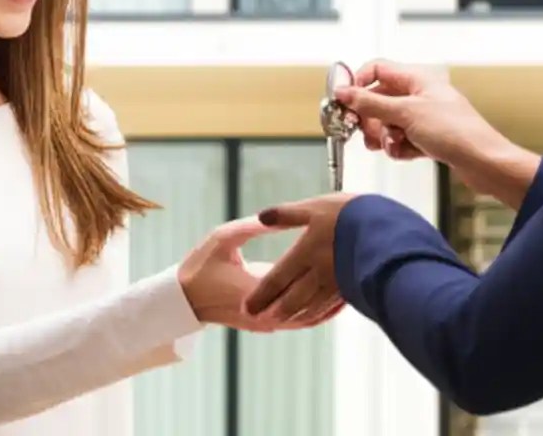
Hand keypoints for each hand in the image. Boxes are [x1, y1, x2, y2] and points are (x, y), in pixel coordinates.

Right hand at [177, 217, 341, 331]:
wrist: (186, 299)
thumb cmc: (201, 266)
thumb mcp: (222, 239)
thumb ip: (250, 227)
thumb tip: (274, 216)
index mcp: (253, 288)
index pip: (294, 280)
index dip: (320, 266)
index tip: (340, 249)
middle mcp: (264, 311)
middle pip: (310, 303)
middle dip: (333, 286)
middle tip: (357, 266)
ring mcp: (267, 323)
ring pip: (309, 316)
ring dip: (331, 302)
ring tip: (354, 285)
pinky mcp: (268, 325)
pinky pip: (300, 321)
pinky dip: (319, 313)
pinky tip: (334, 302)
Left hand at [241, 194, 354, 320]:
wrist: (388, 232)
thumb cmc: (349, 214)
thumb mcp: (315, 207)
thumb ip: (288, 214)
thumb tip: (261, 216)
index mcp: (305, 253)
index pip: (276, 280)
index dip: (260, 295)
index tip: (246, 308)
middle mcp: (318, 274)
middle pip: (291, 298)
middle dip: (274, 309)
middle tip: (258, 318)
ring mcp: (337, 283)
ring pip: (310, 305)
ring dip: (293, 314)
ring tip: (281, 320)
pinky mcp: (352, 286)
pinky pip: (329, 305)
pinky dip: (317, 312)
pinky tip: (314, 313)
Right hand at [335, 59, 539, 206]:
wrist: (484, 162)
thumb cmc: (456, 131)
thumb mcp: (405, 113)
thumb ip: (370, 103)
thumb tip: (344, 92)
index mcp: (417, 79)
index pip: (377, 70)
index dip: (358, 83)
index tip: (344, 101)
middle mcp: (419, 94)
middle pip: (379, 100)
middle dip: (369, 118)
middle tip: (363, 132)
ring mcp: (423, 116)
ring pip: (388, 123)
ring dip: (384, 136)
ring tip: (391, 144)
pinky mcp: (427, 137)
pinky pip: (400, 139)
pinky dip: (399, 147)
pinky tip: (406, 153)